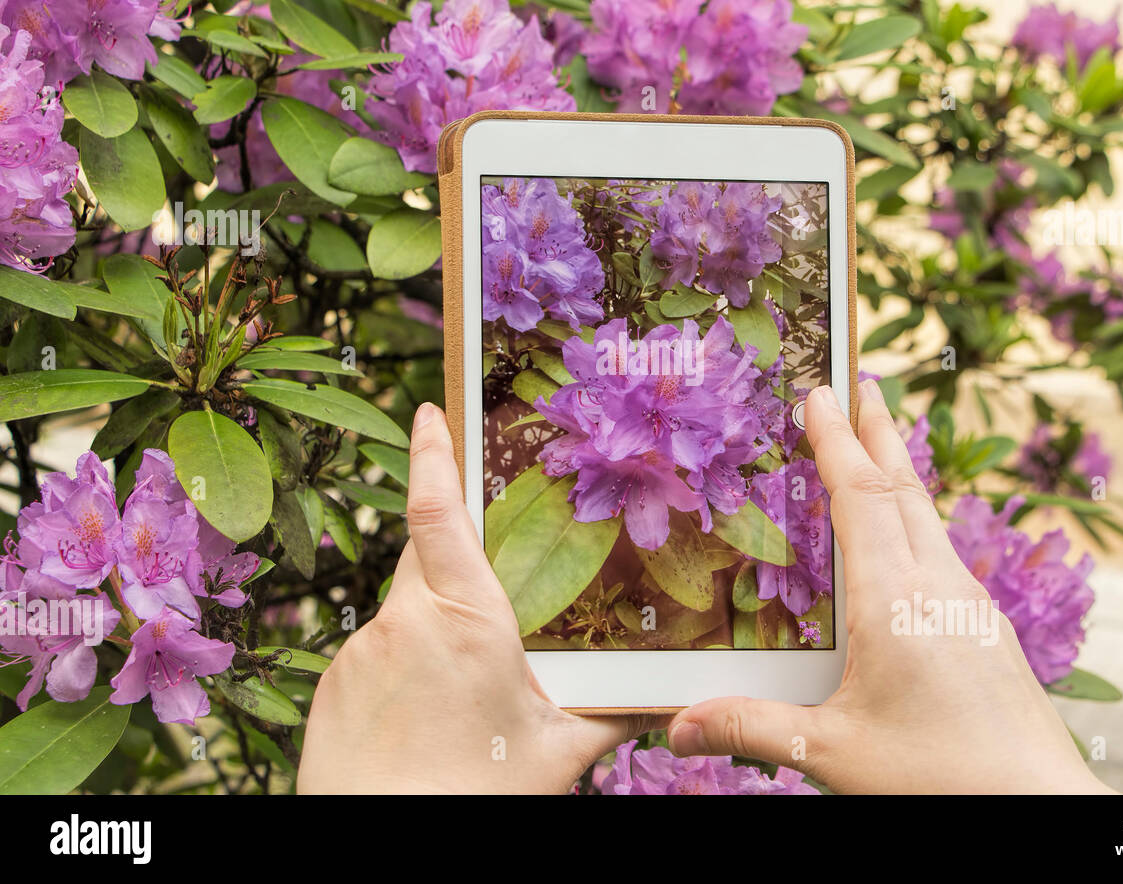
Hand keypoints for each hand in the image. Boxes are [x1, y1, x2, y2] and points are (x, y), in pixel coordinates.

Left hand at [299, 402, 664, 792]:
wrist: (381, 845)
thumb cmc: (473, 798)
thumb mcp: (558, 752)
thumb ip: (608, 713)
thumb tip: (658, 698)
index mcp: (468, 620)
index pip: (442, 513)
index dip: (433, 455)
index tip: (429, 413)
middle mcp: (405, 622)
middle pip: (426, 563)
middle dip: (454, 574)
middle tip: (486, 624)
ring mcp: (360, 653)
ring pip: (403, 615)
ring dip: (431, 637)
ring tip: (456, 704)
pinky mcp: (332, 685)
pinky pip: (373, 655)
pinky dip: (400, 672)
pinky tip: (420, 720)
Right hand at [665, 381, 1111, 793]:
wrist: (1039, 806)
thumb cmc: (942, 779)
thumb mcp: (832, 754)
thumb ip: (753, 729)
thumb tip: (677, 725)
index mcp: (894, 599)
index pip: (859, 496)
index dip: (836, 439)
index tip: (819, 391)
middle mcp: (938, 586)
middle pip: (903, 486)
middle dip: (877, 430)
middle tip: (861, 381)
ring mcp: (971, 603)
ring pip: (929, 515)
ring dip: (901, 470)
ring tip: (883, 442)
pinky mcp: (988, 628)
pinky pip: (944, 548)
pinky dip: (918, 517)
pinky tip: (912, 537)